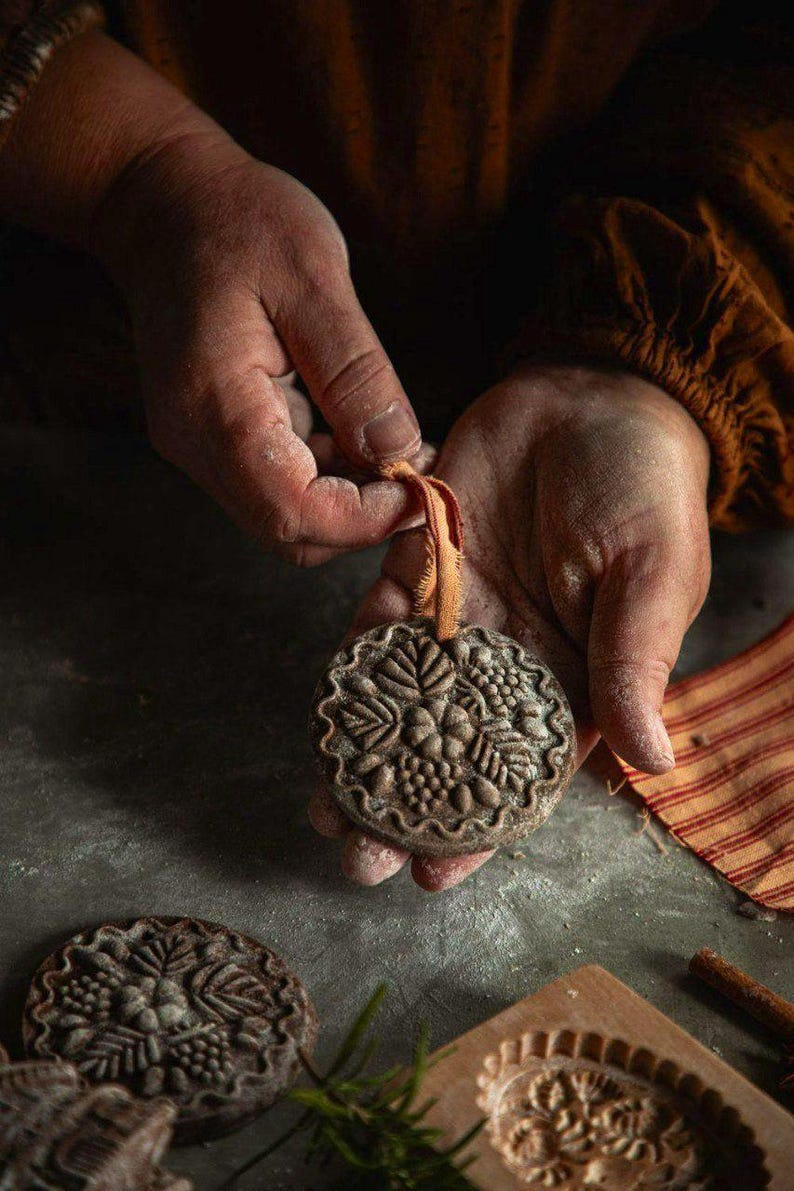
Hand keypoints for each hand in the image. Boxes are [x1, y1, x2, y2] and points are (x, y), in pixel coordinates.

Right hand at [96, 129, 421, 565]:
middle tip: (417, 464)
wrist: (164, 204)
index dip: (368, 518)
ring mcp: (199, 447)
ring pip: (286, 516)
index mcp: (216, 406)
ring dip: (349, 496)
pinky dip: (328, 474)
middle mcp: (196, 445)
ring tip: (390, 436)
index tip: (424, 484)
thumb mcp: (314, 277)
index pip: (296, 512)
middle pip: (290, 531)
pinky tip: (354, 426)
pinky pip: (277, 484)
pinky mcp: (214, 441)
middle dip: (364, 516)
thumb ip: (357, 372)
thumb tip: (401, 451)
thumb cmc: (239, 223)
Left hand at [310, 362, 711, 887]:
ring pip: (403, 706)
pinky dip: (351, 673)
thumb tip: (651, 761)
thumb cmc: (644, 487)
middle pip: (450, 755)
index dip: (480, 828)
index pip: (523, 774)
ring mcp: (458, 621)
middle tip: (358, 862)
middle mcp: (509, 664)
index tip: (435, 876)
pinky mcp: (419, 572)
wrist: (590, 396)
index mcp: (575, 679)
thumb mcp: (654, 573)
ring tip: (322, 812)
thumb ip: (637, 662)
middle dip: (405, 812)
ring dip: (364, 760)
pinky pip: (377, 628)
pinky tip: (324, 718)